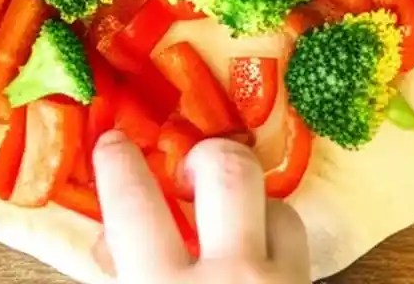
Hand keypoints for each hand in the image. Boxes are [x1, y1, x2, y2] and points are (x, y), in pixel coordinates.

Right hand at [94, 132, 309, 282]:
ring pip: (280, 208)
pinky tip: (257, 262)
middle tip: (189, 170)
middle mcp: (230, 276)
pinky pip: (301, 250)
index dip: (118, 162)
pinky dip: (276, 245)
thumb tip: (113, 242)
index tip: (114, 143)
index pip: (134, 203)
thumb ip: (125, 275)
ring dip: (253, 206)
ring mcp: (282, 283)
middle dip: (207, 156)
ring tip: (230, 224)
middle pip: (228, 172)